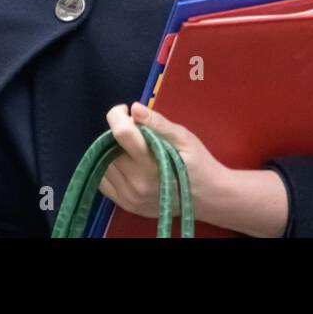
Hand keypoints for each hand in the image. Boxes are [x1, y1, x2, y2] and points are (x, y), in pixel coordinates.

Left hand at [98, 102, 226, 221]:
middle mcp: (137, 182)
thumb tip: (134, 108)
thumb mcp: (183, 137)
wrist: (209, 197)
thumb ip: (157, 123)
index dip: (117, 115)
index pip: (120, 132)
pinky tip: (126, 164)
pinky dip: (109, 167)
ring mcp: (130, 197)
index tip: (125, 111)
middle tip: (134, 133)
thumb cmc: (198, 163)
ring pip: (103, 163)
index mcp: (151, 162)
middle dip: (117, 133)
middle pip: (109, 147)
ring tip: (131, 149)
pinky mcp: (126, 205)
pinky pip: (103, 181)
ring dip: (111, 151)